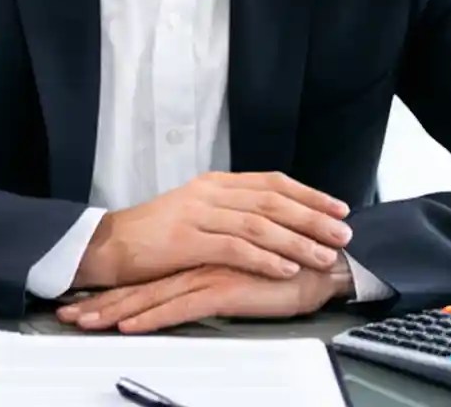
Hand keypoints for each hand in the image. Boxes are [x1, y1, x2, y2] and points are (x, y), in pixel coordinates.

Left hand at [58, 258, 354, 333]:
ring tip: (84, 322)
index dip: (115, 288)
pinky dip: (153, 318)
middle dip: (102, 301)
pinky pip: (180, 307)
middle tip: (68, 314)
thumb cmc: (288, 269)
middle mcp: (197, 261)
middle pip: (140, 284)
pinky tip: (130, 328)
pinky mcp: (223, 288)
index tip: (82, 299)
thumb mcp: (242, 272)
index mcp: (199, 256)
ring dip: (115, 311)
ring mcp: (208, 273)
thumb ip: (215, 274)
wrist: (322, 265)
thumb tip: (193, 290)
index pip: (149, 275)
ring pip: (152, 296)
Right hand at [72, 172, 352, 288]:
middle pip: (272, 201)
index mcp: (216, 182)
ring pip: (259, 224)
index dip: (308, 194)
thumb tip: (272, 220)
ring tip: (322, 255)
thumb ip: (231, 212)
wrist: (109, 245)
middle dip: (312, 217)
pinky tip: (285, 269)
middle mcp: (211, 192)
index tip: (338, 207)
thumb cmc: (155, 235)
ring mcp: (198, 214)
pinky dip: (264, 259)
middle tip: (342, 233)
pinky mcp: (186, 240)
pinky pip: (234, 248)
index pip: (272, 182)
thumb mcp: (196, 213)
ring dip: (296, 241)